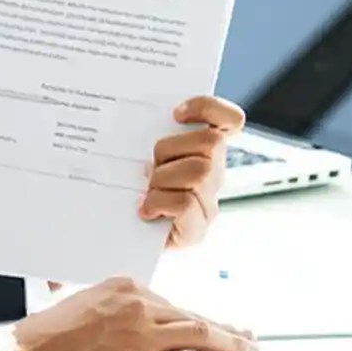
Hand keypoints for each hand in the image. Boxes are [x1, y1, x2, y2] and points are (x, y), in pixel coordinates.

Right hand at [14, 276, 258, 350]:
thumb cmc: (50, 334)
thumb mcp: (90, 300)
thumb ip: (125, 305)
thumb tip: (153, 317)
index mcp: (129, 290)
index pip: (178, 305)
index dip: (205, 319)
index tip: (220, 326)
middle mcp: (140, 314)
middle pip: (196, 322)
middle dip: (228, 333)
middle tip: (249, 341)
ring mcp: (142, 345)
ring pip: (199, 345)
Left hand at [140, 96, 244, 247]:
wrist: (123, 242)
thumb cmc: (129, 193)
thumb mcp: (138, 157)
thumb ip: (150, 136)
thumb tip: (139, 120)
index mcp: (204, 152)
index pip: (228, 121)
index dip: (209, 108)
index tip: (176, 113)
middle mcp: (215, 175)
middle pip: (212, 142)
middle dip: (170, 148)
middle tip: (147, 166)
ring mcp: (209, 203)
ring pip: (199, 171)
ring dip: (162, 178)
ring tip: (146, 191)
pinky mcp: (198, 230)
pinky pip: (187, 203)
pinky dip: (160, 202)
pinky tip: (145, 210)